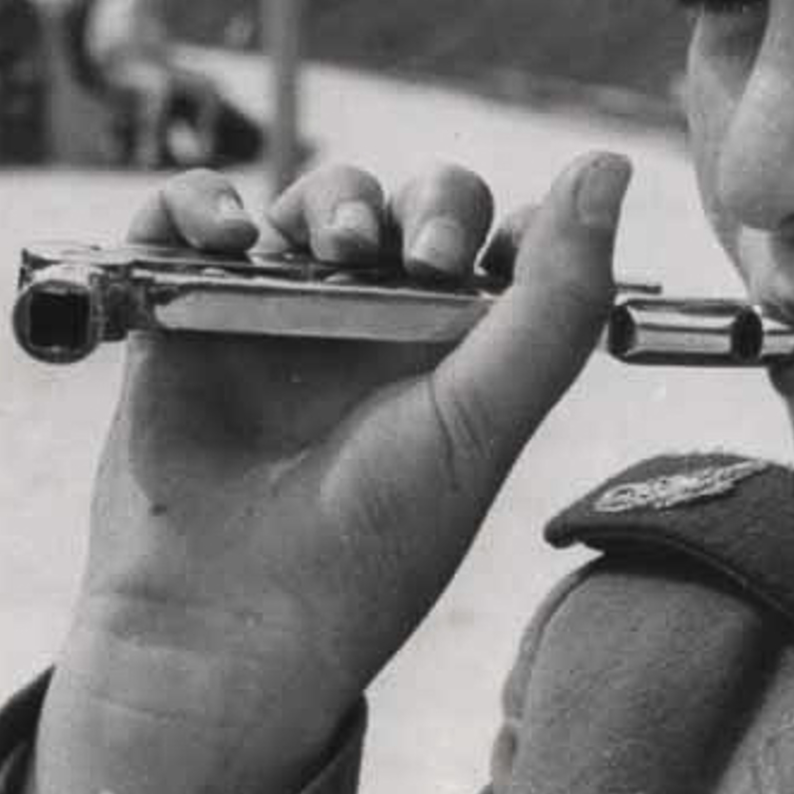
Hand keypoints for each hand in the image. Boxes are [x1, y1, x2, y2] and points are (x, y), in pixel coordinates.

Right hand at [8, 149, 631, 793]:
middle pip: (408, 205)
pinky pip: (187, 224)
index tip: (492, 252)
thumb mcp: (484, 420)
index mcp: (453, 352)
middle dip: (420, 205)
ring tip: (331, 247)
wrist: (228, 628)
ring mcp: (277, 318)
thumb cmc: (371, 543)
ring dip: (326, 199)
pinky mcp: (185, 319)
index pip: (495, 239)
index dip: (505, 222)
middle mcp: (370, 327)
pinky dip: (198, 203)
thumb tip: (609, 165)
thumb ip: (556, 300)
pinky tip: (224, 233)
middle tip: (412, 254)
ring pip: (310, 204)